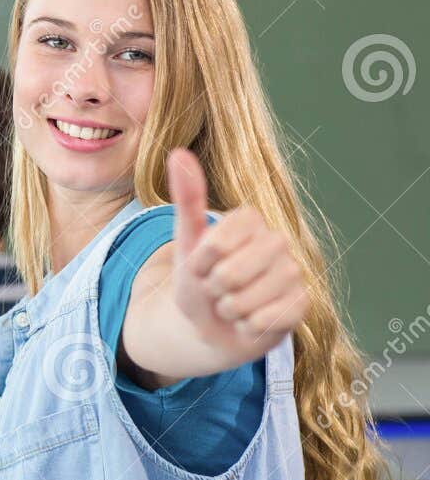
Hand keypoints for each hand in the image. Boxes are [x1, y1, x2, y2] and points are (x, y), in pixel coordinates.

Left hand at [168, 149, 308, 361]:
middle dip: (211, 289)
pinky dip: (245, 327)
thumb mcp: (185, 241)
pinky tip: (249, 320)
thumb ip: (186, 198)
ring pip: (243, 301)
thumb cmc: (198, 279)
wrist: (212, 323)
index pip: (214, 244)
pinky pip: (263, 321)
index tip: (200, 264)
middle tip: (216, 287)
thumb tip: (177, 152)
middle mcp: (278, 241)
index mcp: (250, 220)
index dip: (197, 262)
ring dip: (227, 310)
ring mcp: (294, 273)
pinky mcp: (302, 305)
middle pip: (229, 275)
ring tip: (231, 303)